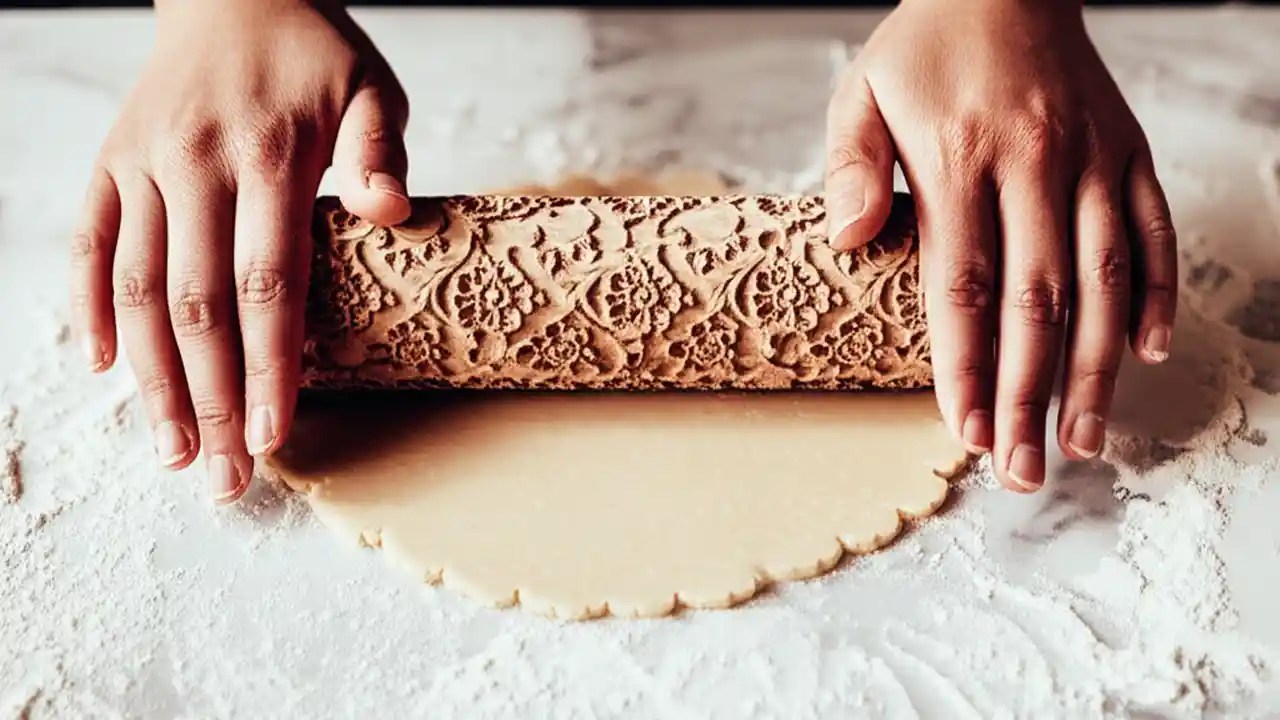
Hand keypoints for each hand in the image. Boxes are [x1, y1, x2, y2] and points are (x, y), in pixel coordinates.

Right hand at [70, 0, 410, 502]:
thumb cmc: (315, 51)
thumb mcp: (372, 87)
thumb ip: (380, 152)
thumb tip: (389, 214)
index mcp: (269, 156)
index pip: (267, 286)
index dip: (269, 368)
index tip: (272, 437)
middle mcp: (195, 165)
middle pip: (195, 306)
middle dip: (210, 400)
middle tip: (222, 478)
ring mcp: (142, 165)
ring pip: (135, 289)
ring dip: (150, 379)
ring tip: (169, 451)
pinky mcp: (109, 161)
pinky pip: (87, 243)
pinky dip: (89, 308)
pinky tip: (102, 370)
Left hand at [825, 0, 1175, 491]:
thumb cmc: (923, 46)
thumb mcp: (862, 91)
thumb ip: (852, 167)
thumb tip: (849, 241)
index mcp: (961, 156)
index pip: (963, 284)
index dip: (965, 365)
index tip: (962, 431)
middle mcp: (1034, 162)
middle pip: (1036, 301)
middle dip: (1027, 393)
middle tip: (1020, 468)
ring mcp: (1092, 158)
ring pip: (1104, 279)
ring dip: (1094, 367)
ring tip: (1081, 440)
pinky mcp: (1130, 150)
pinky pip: (1154, 230)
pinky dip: (1153, 293)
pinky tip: (1143, 353)